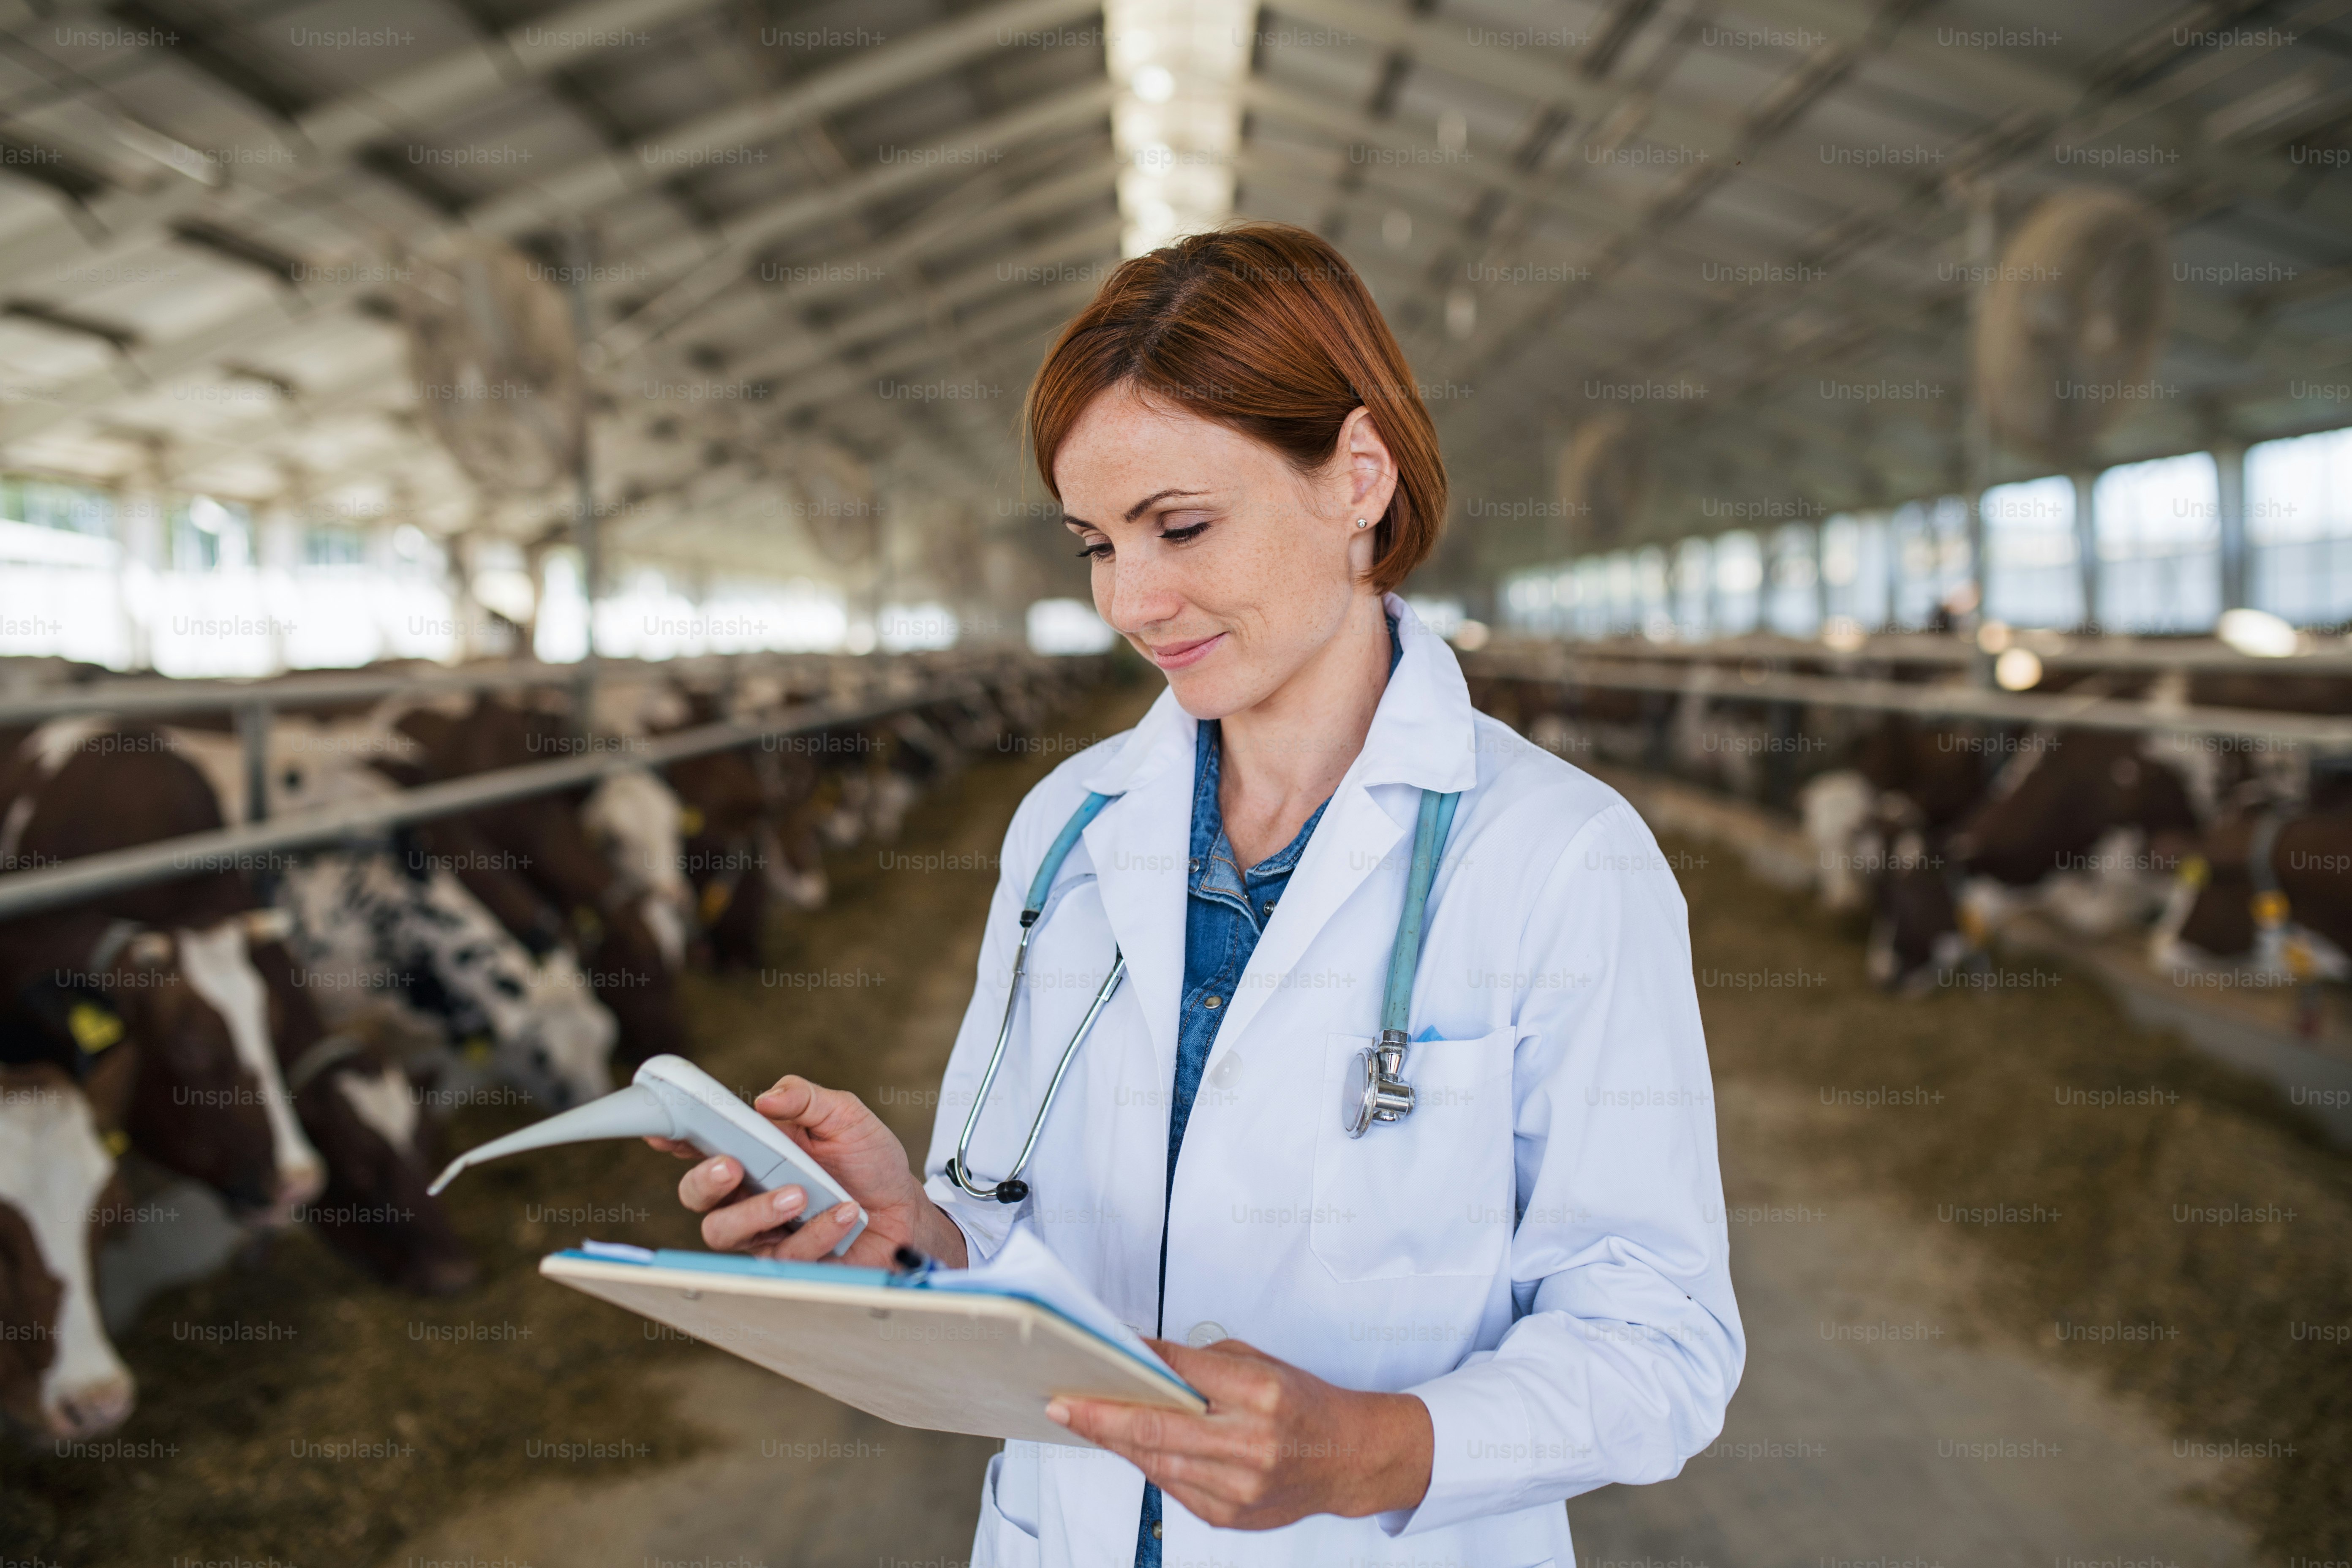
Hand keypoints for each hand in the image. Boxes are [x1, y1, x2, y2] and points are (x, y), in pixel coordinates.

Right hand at [649, 1074, 967, 1268]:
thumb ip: (807, 1100)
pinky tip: (846, 1214)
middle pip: (695, 1195)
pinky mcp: (785, 1263)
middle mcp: (746, 1192)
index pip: (700, 1144)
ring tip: (800, 1195)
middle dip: (705, 1180)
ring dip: (758, 1211)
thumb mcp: (845, 1118)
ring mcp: (762, 1231)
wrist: (905, 1211)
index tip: (663, 1130)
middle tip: (733, 1165)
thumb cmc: (868, 1162)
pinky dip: (816, 1231)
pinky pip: (782, 1255)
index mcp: (752, 1151)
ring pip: (723, 1233)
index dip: (673, 1137)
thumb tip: (767, 1098)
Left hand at [1046, 1338, 1431, 1529]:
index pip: (1184, 1373)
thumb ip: (1203, 1365)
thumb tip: (1143, 1359)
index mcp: (1262, 1394)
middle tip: (1062, 1403)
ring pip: (1158, 1463)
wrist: (1346, 1459)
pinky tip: (1129, 1445)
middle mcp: (1251, 1443)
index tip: (1099, 1356)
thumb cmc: (1302, 1403)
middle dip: (1103, 1416)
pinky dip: (1148, 1463)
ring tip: (1082, 1420)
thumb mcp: (1260, 1364)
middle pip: (1160, 1428)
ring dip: (1116, 1442)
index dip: (1138, 1364)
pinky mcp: (1231, 1515)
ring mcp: (1240, 1486)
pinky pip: (1173, 1487)